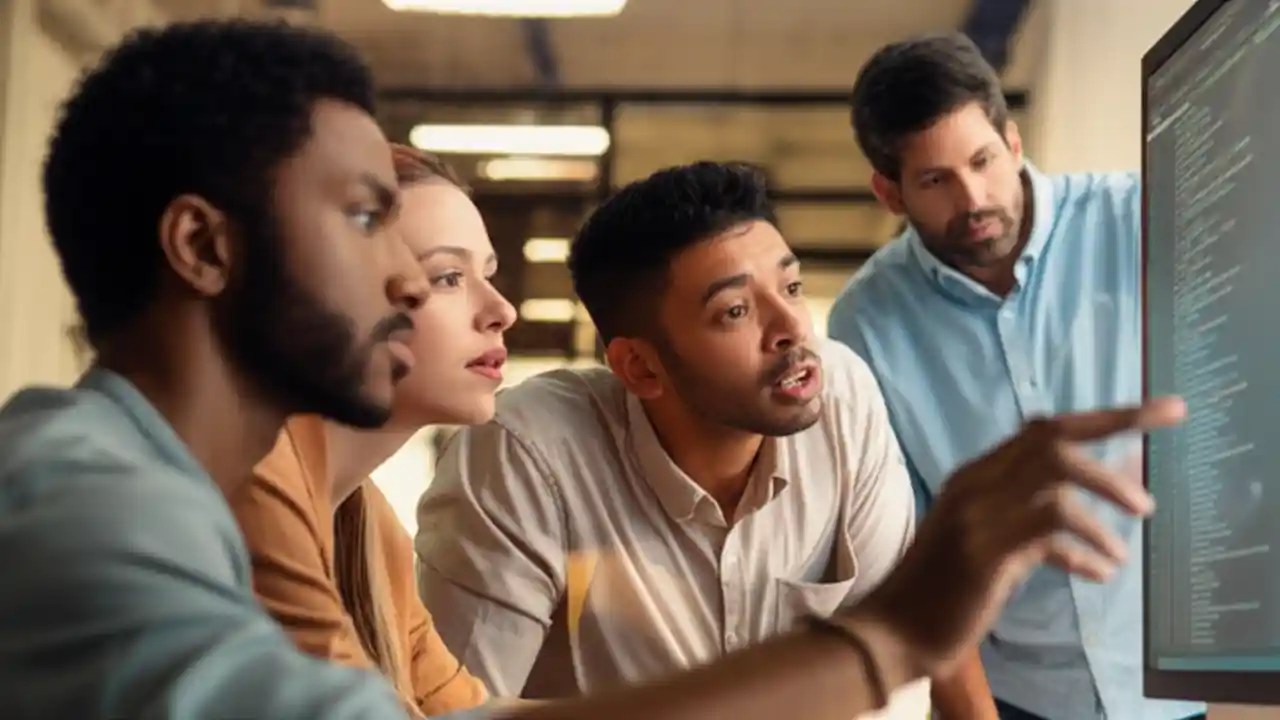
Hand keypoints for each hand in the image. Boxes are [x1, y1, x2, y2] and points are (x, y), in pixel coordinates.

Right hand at [852, 396, 1184, 679]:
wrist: (895, 629)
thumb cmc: (946, 588)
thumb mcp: (991, 538)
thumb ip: (1031, 511)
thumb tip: (1091, 495)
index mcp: (976, 475)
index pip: (1043, 428)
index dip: (1105, 415)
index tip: (1160, 409)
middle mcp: (975, 484)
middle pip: (1054, 436)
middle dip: (1119, 422)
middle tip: (1170, 419)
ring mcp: (977, 515)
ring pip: (1057, 473)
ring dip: (1109, 489)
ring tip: (1138, 522)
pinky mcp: (983, 551)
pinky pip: (1050, 527)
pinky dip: (1087, 544)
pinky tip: (1102, 570)